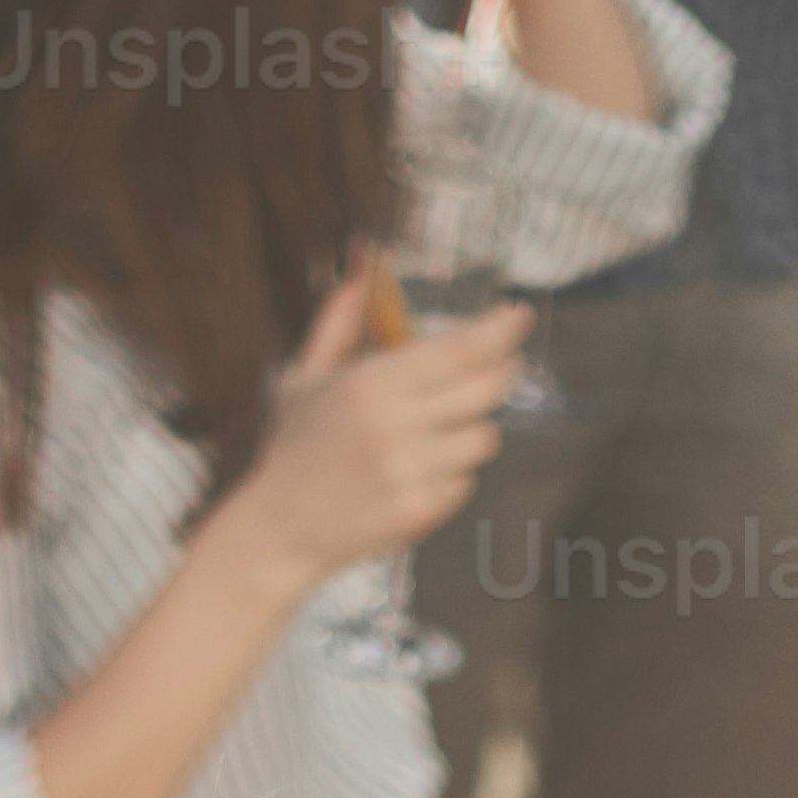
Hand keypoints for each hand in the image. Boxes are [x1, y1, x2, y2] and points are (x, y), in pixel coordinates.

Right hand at [235, 274, 528, 579]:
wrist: (279, 530)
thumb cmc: (292, 448)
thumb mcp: (304, 376)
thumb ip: (338, 321)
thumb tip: (361, 268)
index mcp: (370, 384)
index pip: (459, 351)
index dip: (499, 331)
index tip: (519, 315)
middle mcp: (396, 427)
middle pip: (485, 391)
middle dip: (500, 372)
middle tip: (500, 363)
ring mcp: (412, 474)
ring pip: (483, 438)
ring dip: (473, 425)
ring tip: (439, 425)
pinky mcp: (420, 512)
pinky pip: (465, 480)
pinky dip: (454, 470)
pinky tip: (420, 468)